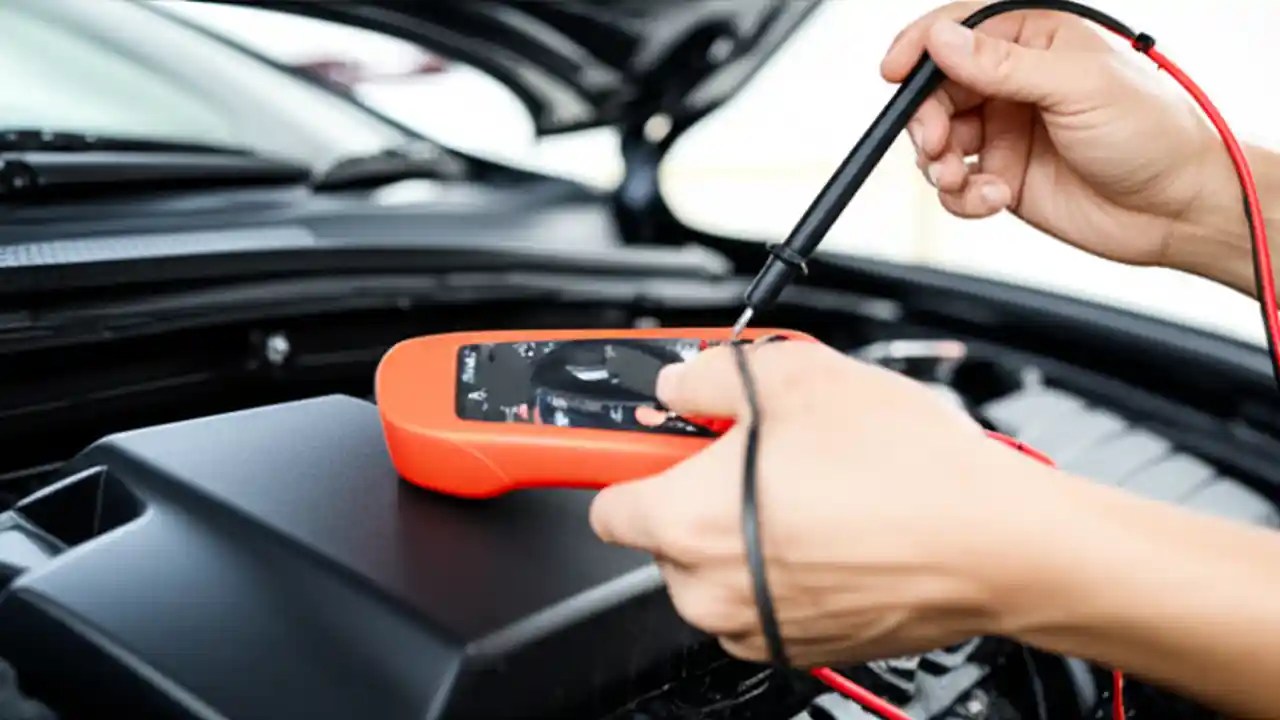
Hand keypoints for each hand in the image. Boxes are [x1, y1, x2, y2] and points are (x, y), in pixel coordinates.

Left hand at [588, 340, 1073, 665]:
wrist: (994, 544)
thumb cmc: (903, 469)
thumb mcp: (791, 373)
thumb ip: (706, 375)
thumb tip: (677, 382)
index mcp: (685, 521)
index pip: (602, 499)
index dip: (627, 459)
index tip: (644, 443)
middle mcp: (708, 588)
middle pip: (663, 532)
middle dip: (696, 489)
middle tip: (756, 450)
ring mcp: (755, 624)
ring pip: (715, 568)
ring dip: (740, 529)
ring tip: (810, 486)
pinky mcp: (801, 646)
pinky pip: (762, 598)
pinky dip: (781, 566)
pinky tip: (834, 525)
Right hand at [882, 3, 1223, 272]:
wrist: (1179, 206)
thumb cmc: (1153, 131)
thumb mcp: (1076, 85)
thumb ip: (1002, 64)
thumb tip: (942, 39)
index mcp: (1035, 40)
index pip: (958, 30)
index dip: (920, 48)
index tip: (894, 73)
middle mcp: (1014, 83)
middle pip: (937, 90)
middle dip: (927, 119)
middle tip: (936, 144)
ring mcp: (1006, 131)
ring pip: (939, 141)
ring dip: (939, 163)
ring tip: (961, 179)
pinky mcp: (1003, 178)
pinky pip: (956, 186)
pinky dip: (962, 197)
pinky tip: (992, 199)